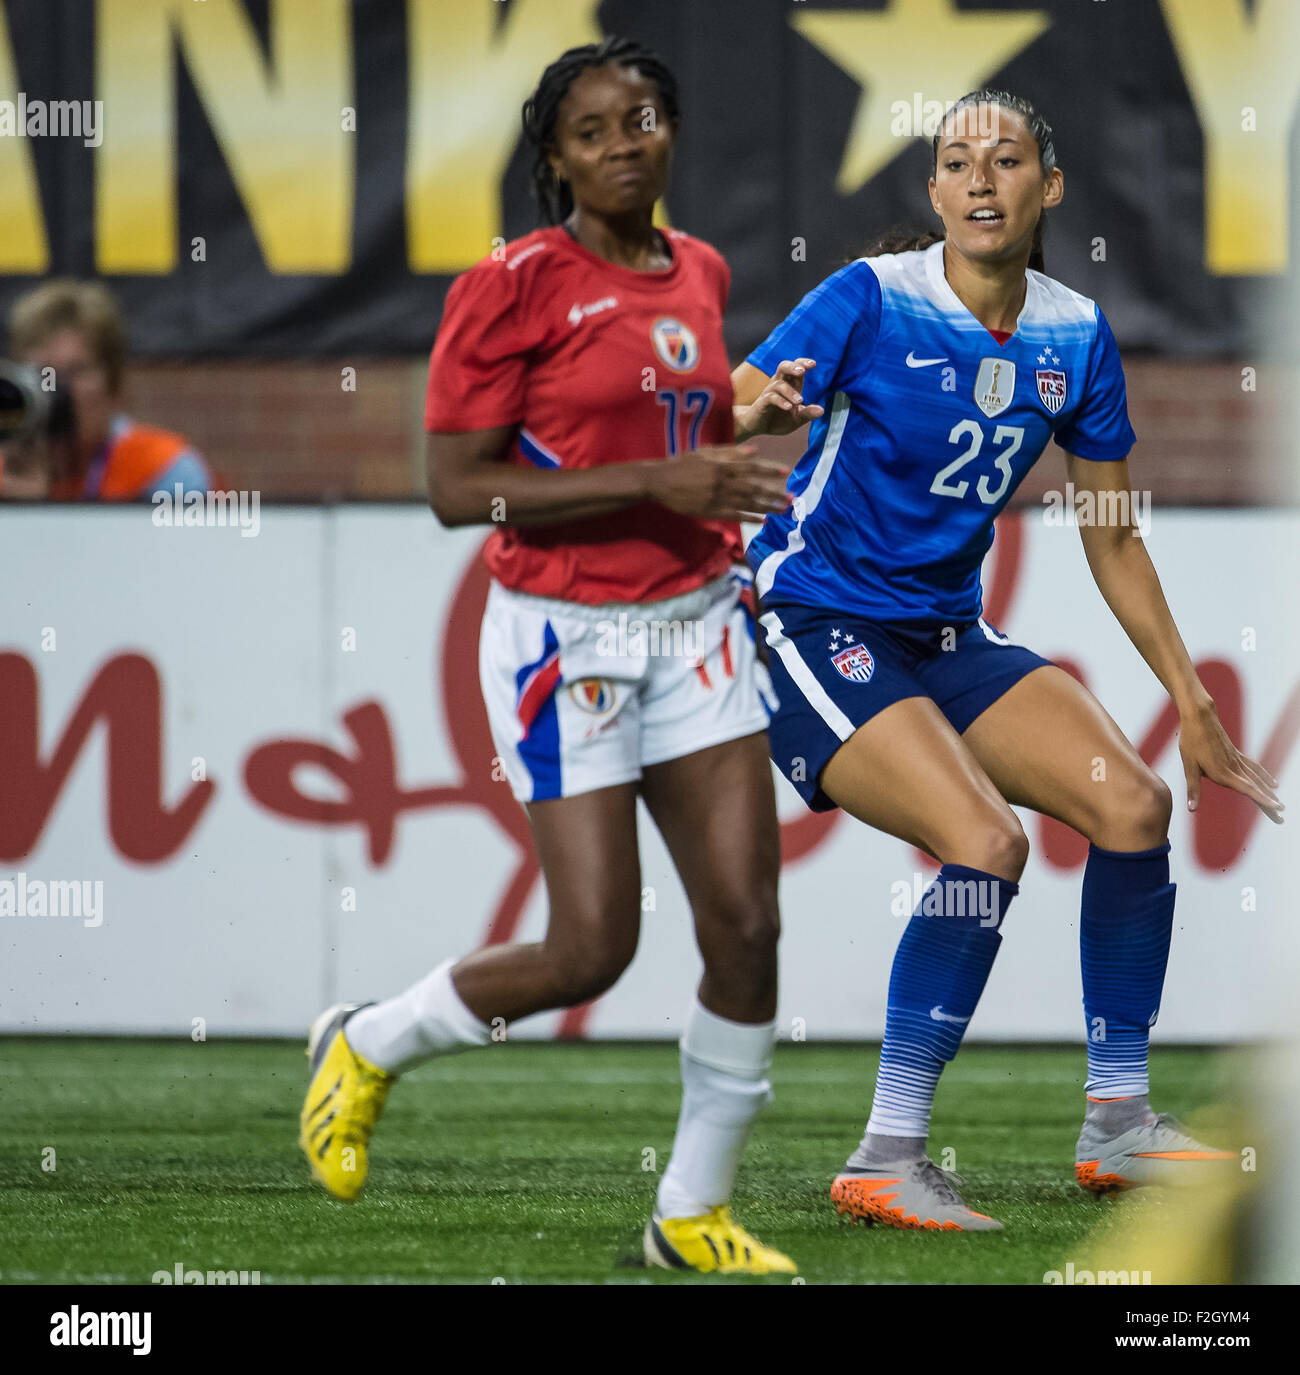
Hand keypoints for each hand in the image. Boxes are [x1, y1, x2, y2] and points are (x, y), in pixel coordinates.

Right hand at [646, 443, 792, 522]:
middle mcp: (723, 483)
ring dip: (767, 508)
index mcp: (722, 466)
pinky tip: (761, 521)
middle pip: (754, 489)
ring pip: (747, 505)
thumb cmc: (683, 464)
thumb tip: (754, 450)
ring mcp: (717, 499)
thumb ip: (730, 451)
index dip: (770, 470)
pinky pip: (734, 516)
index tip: (786, 472)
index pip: (752, 468)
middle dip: (774, 495)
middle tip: (793, 499)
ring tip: (782, 511)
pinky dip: (749, 518)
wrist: (661, 481)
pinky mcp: (711, 512)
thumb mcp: (705, 452)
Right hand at [736, 359, 824, 437]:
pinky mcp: (762, 402)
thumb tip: (822, 410)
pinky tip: (788, 407)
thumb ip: (808, 414)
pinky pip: (771, 397)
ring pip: (779, 384)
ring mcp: (769, 392)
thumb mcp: (796, 419)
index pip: (796, 367)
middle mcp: (779, 384)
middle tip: (802, 372)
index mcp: (790, 385)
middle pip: (783, 366)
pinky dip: (781, 401)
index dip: (803, 363)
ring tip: (799, 401)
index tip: (813, 364)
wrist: (757, 427)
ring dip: (790, 391)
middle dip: (793, 367)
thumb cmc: (777, 420)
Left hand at [1179, 697, 1283, 822]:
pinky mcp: (1236, 754)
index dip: (1262, 799)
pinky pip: (1254, 768)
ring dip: (1269, 793)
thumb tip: (1191, 809)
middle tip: (1281, 819)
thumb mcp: (1188, 766)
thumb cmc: (1191, 741)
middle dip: (1268, 804)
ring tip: (1280, 806)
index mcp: (1222, 773)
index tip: (1277, 808)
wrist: (1200, 717)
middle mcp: (1234, 768)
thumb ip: (1193, 789)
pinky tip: (1272, 783)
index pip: (1247, 789)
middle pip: (1255, 788)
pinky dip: (1264, 776)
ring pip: (1257, 779)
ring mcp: (1237, 760)